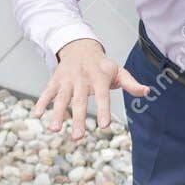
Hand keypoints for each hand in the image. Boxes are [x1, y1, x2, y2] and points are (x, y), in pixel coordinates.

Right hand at [34, 38, 151, 139]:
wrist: (81, 47)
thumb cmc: (102, 65)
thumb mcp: (119, 71)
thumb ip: (131, 84)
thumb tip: (147, 92)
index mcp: (99, 78)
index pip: (103, 96)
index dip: (103, 110)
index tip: (104, 126)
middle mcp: (82, 79)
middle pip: (79, 101)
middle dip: (77, 119)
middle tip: (77, 137)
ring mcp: (67, 80)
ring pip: (61, 98)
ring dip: (56, 114)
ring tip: (54, 130)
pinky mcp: (55, 80)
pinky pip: (47, 92)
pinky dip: (41, 102)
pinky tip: (37, 115)